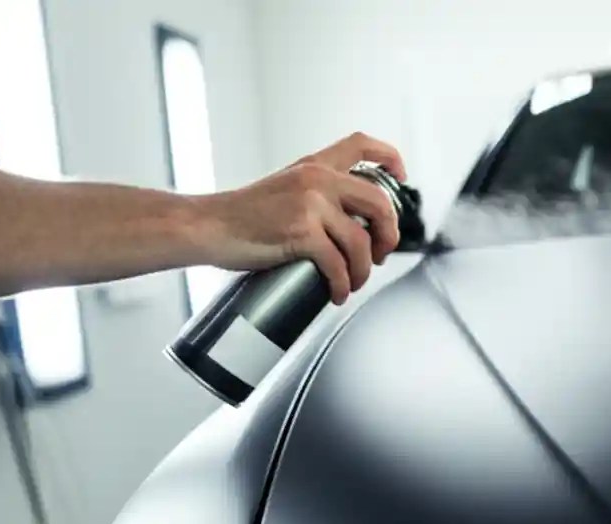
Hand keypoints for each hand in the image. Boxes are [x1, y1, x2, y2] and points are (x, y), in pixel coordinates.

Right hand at [191, 133, 406, 304]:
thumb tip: (355, 225)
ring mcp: (310, 204)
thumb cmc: (242, 216)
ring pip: (361, 241)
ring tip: (353, 281)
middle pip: (379, 202)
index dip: (391, 158)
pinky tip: (336, 292)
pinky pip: (338, 264)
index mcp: (314, 165)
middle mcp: (316, 179)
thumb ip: (318, 196)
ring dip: (364, 269)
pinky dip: (342, 284)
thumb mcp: (284, 190)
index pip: (361, 145)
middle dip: (389, 234)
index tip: (402, 177)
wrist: (208, 226)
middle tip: (381, 254)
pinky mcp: (301, 232)